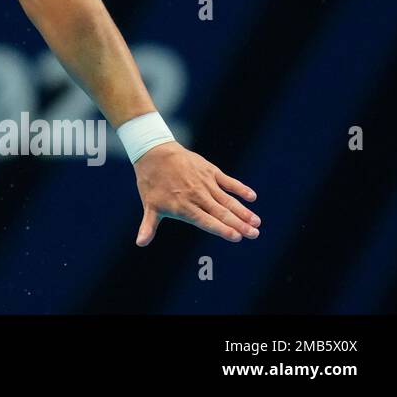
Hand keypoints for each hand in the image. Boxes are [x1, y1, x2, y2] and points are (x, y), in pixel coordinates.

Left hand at [132, 143, 260, 246]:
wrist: (154, 152)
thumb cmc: (151, 182)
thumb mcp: (149, 205)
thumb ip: (148, 226)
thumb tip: (140, 243)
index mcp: (183, 207)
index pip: (205, 221)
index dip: (221, 229)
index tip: (236, 237)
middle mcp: (196, 195)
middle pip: (221, 212)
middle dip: (239, 224)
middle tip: (255, 234)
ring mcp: (205, 182)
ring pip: (227, 199)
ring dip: (243, 210)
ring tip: (257, 222)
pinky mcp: (210, 171)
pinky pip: (227, 181)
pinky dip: (240, 188)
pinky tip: (252, 197)